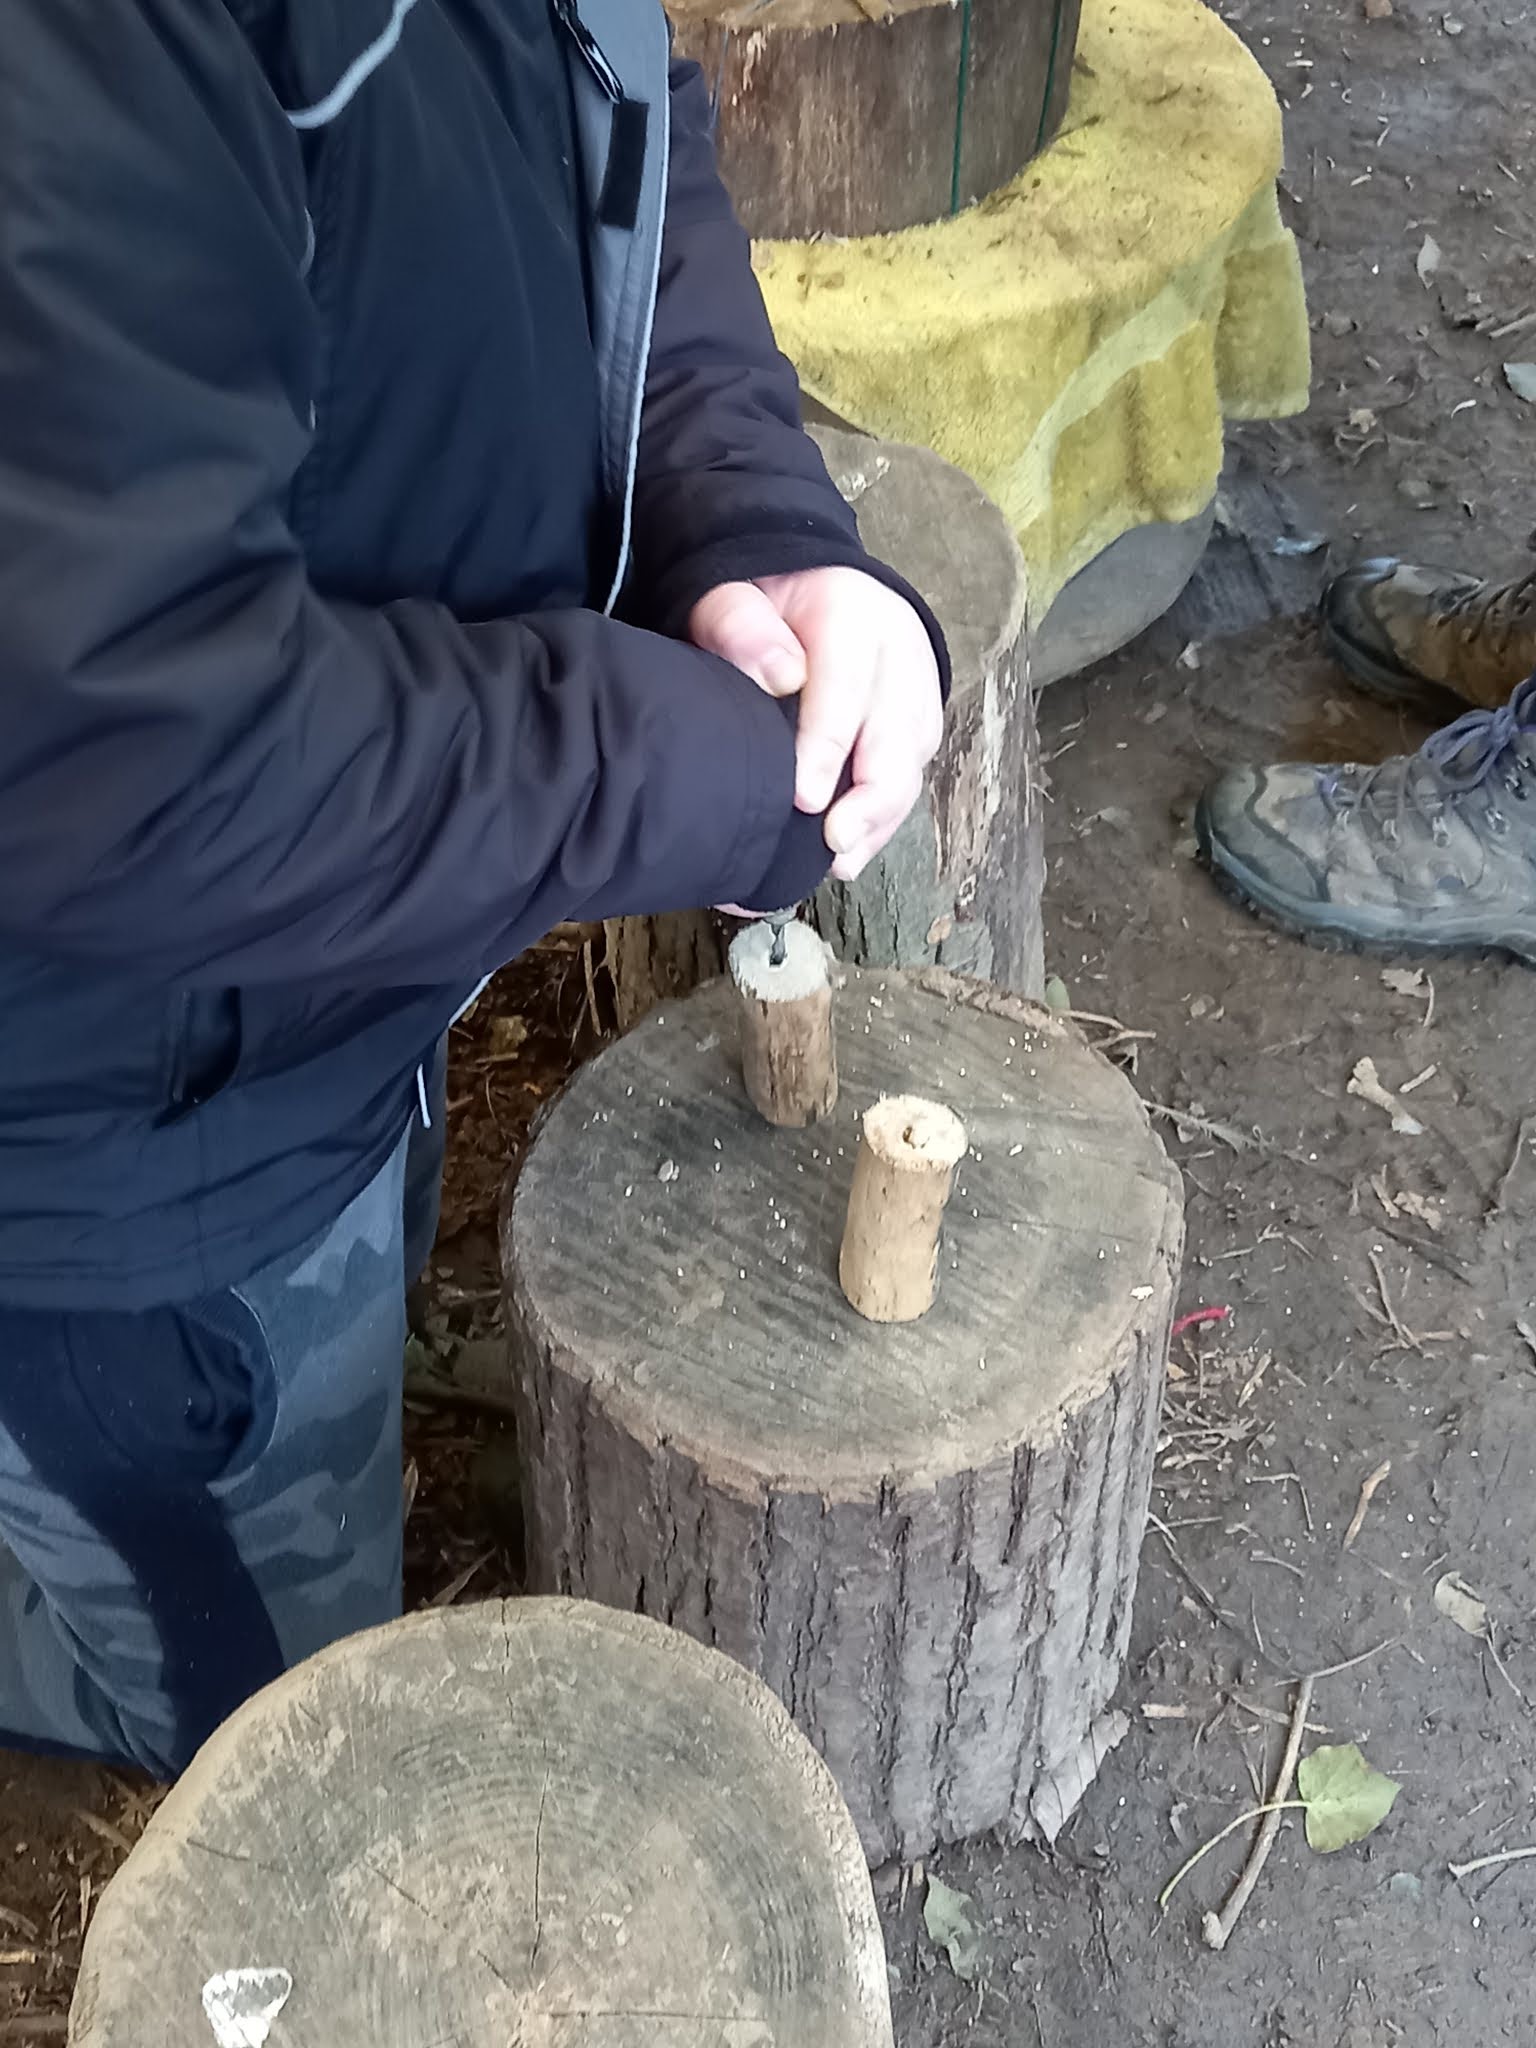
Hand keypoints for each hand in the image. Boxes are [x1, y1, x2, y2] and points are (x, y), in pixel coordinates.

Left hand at [689, 567, 942, 879]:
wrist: (808, 590)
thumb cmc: (764, 606)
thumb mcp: (735, 596)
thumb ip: (742, 625)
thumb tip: (781, 677)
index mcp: (855, 614)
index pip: (848, 687)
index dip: (827, 746)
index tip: (804, 797)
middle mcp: (899, 653)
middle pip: (898, 732)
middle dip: (870, 797)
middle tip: (835, 842)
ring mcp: (917, 690)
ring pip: (912, 762)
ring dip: (881, 818)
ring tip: (843, 860)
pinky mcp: (920, 724)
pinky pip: (912, 776)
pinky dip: (885, 819)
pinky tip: (854, 850)